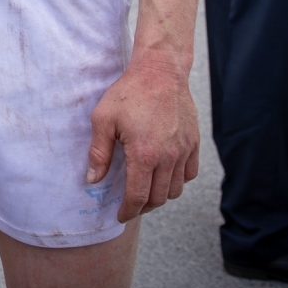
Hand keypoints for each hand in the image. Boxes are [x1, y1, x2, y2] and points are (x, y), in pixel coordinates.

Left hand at [87, 48, 199, 222]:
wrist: (160, 72)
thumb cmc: (128, 93)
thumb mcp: (103, 119)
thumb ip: (98, 153)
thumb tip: (93, 179)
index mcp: (144, 154)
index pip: (138, 197)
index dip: (128, 211)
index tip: (121, 216)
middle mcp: (168, 157)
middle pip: (158, 198)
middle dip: (143, 206)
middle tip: (131, 204)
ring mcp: (184, 150)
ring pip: (176, 189)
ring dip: (161, 195)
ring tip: (146, 190)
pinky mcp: (194, 143)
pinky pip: (189, 174)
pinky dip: (178, 181)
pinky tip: (164, 175)